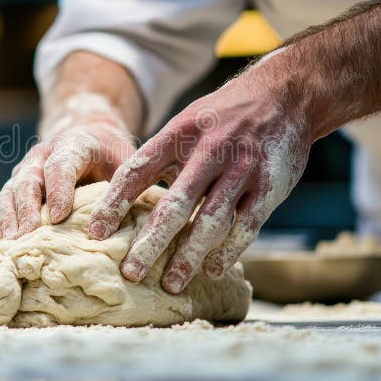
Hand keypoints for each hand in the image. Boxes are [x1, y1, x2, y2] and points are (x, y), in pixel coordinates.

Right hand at [0, 93, 135, 240]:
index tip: (60, 216)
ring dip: (8, 223)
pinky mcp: (17, 189)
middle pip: (28, 181)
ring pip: (10, 195)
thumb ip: (124, 188)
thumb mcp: (125, 163)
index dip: (59, 190)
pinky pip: (5, 209)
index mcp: (72, 145)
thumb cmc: (110, 156)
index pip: (61, 166)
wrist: (88, 136)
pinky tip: (4, 252)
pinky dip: (2, 229)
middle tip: (27, 238)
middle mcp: (42, 156)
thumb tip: (127, 224)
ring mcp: (25, 172)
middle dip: (26, 210)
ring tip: (10, 250)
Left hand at [87, 60, 311, 292]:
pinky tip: (211, 269)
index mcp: (180, 132)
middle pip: (174, 205)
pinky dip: (227, 251)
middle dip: (150, 242)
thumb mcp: (188, 123)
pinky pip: (245, 226)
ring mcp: (242, 169)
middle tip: (130, 272)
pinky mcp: (269, 187)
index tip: (96, 233)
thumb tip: (126, 198)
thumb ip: (162, 157)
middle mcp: (210, 150)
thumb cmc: (224, 117)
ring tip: (170, 284)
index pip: (138, 170)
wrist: (284, 97)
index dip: (114, 203)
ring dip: (188, 256)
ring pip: (210, 221)